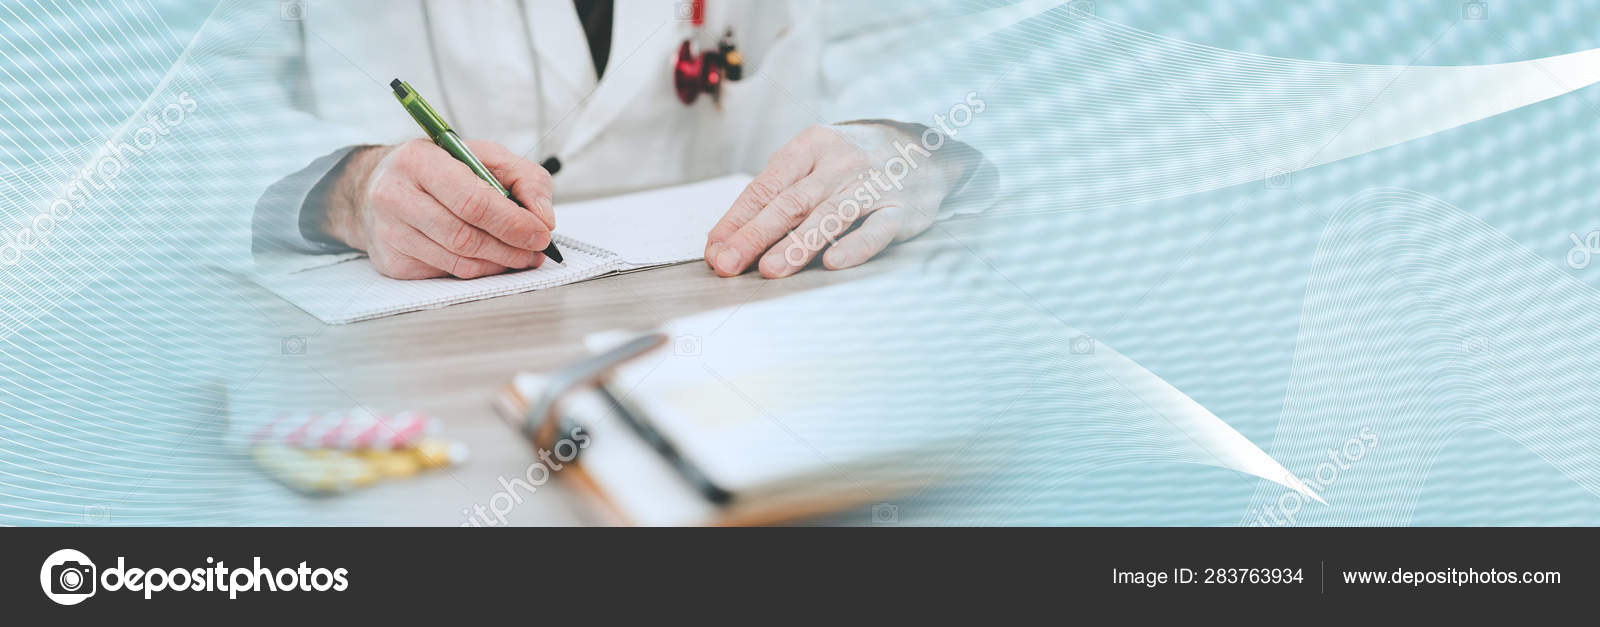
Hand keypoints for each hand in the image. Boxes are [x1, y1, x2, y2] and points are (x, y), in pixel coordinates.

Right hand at [321, 139, 555, 278]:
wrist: (377, 186)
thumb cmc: (441, 169)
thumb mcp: (485, 157)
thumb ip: (525, 178)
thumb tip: (544, 219)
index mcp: (419, 160)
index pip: (473, 200)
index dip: (513, 222)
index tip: (542, 233)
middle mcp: (395, 196)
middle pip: (465, 236)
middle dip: (511, 248)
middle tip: (536, 251)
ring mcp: (389, 233)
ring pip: (458, 262)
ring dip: (499, 263)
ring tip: (520, 256)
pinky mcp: (391, 262)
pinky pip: (447, 274)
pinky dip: (477, 270)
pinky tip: (489, 259)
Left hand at [704, 124, 954, 278]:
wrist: (925, 149)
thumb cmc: (855, 162)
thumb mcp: (815, 160)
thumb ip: (779, 193)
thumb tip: (728, 238)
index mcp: (811, 145)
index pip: (766, 185)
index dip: (737, 219)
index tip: (715, 249)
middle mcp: (840, 163)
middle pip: (791, 201)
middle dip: (754, 235)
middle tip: (728, 265)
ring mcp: (872, 184)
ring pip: (830, 216)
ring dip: (797, 244)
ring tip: (769, 270)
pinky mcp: (902, 210)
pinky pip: (876, 229)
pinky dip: (855, 246)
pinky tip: (832, 263)